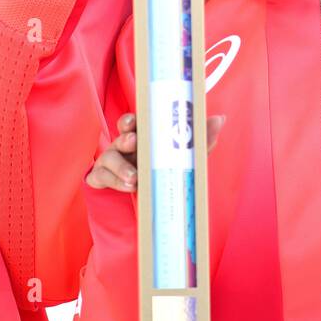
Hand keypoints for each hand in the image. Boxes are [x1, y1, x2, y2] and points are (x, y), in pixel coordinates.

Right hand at [85, 112, 225, 192]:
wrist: (143, 201)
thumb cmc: (160, 170)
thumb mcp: (181, 156)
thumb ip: (199, 139)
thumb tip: (221, 118)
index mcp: (140, 137)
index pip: (130, 123)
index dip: (130, 120)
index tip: (135, 122)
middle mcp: (123, 147)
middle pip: (119, 137)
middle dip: (124, 139)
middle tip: (133, 142)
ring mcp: (110, 162)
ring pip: (108, 158)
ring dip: (121, 167)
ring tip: (134, 179)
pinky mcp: (102, 178)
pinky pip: (99, 177)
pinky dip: (112, 181)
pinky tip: (126, 187)